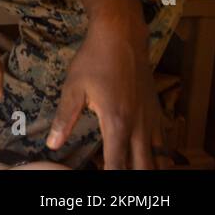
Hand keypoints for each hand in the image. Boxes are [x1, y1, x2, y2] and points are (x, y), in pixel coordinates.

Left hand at [49, 0, 161, 168]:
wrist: (121, 36)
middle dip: (129, 176)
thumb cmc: (94, 60)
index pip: (116, 164)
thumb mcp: (73, 88)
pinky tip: (142, 154)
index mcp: (116, 123)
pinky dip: (155, 155)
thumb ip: (64, 119)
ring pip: (157, 158)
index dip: (108, 176)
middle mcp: (139, 126)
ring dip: (144, 167)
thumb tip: (52, 144)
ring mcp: (151, 119)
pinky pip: (162, 143)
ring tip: (128, 167)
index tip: (98, 177)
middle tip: (111, 173)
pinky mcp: (156, 111)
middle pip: (142, 167)